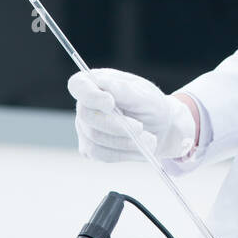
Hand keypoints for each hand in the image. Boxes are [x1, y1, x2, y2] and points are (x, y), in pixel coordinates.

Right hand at [67, 68, 197, 161]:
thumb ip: (126, 90)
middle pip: (87, 116)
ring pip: (95, 140)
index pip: (78, 85)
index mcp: (96, 82)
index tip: (110, 103)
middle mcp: (85, 105)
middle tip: (140, 128)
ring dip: (125, 143)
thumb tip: (106, 85)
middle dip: (115, 125)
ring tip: (149, 140)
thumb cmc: (150, 105)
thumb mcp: (146, 95)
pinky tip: (140, 150)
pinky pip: (101, 155)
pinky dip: (124, 154)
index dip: (90, 95)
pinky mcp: (91, 148)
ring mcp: (85, 128)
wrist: (159, 128)